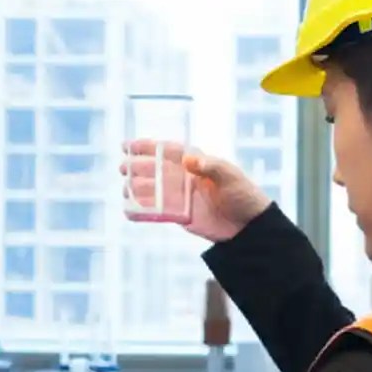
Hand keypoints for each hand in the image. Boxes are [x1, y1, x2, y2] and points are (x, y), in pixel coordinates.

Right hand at [121, 140, 271, 242]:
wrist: (248, 226)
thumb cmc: (243, 194)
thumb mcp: (230, 177)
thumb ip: (210, 167)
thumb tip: (188, 159)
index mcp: (196, 162)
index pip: (167, 151)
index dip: (147, 147)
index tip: (128, 146)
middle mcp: (185, 177)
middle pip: (154, 169)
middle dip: (136, 167)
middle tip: (123, 168)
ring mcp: (181, 196)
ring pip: (152, 190)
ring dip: (136, 189)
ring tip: (125, 189)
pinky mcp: (180, 215)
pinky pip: (157, 211)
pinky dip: (142, 211)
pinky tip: (129, 210)